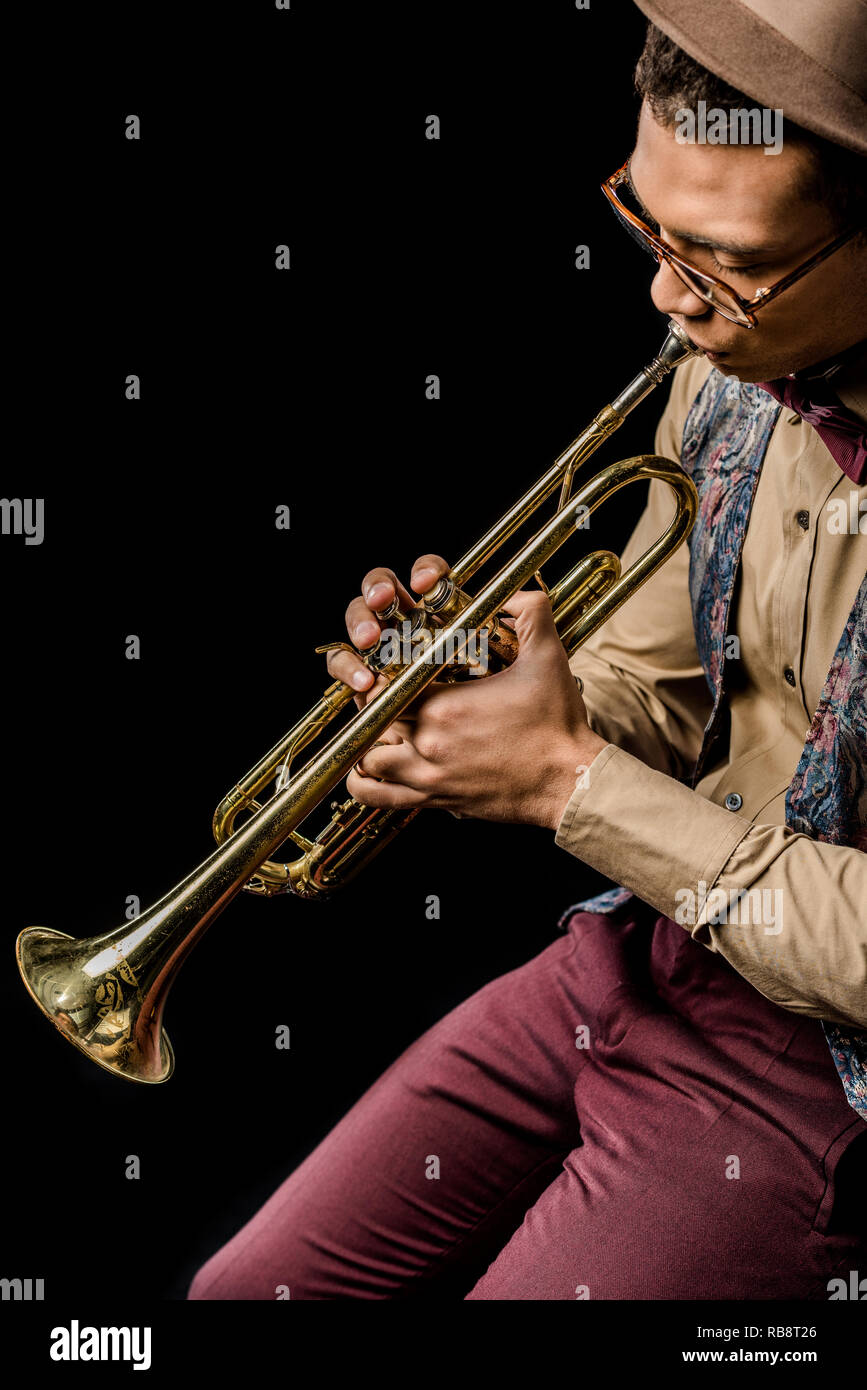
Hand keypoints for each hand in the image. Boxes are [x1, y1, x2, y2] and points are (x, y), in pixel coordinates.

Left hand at [329, 556, 606, 829]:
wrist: (570, 781)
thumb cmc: (558, 724)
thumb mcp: (548, 657)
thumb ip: (531, 613)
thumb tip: (514, 593)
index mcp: (444, 707)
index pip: (383, 687)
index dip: (378, 676)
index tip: (387, 670)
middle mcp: (427, 745)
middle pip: (371, 721)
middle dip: (372, 706)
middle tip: (384, 694)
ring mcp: (428, 779)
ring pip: (367, 761)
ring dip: (367, 743)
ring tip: (379, 730)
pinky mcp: (435, 803)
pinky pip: (378, 799)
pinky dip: (365, 785)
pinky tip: (372, 772)